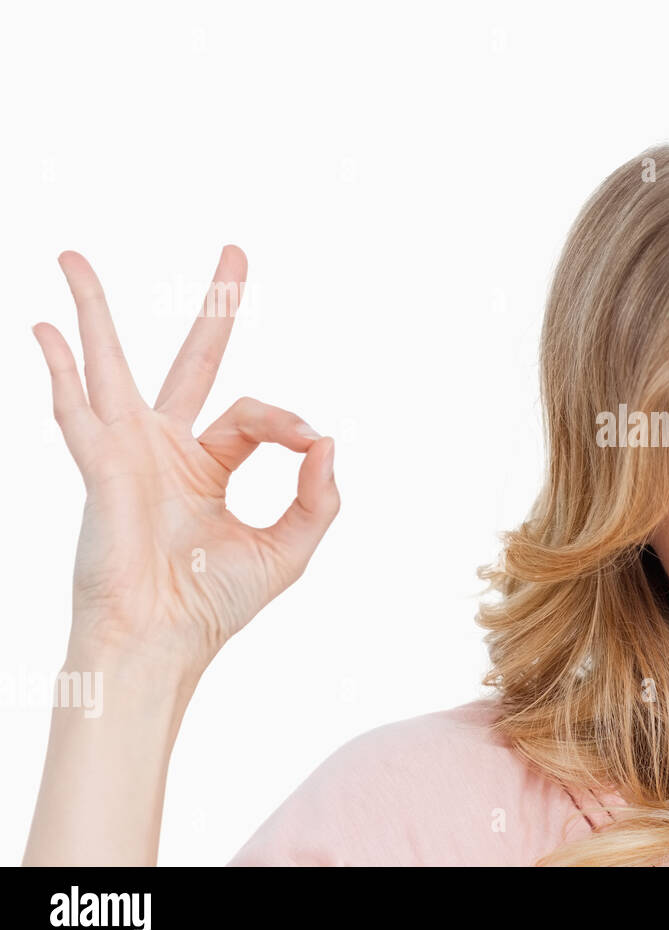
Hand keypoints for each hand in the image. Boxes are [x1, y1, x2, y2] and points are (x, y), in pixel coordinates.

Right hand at [32, 246, 339, 683]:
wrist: (160, 643)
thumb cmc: (213, 604)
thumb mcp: (289, 547)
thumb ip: (319, 496)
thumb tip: (327, 439)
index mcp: (207, 466)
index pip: (256, 416)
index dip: (288, 422)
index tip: (311, 444)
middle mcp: (165, 449)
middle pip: (192, 360)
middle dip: (215, 308)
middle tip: (237, 250)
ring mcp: (127, 453)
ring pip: (112, 366)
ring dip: (93, 312)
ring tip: (73, 256)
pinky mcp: (101, 468)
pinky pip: (76, 410)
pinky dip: (60, 370)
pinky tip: (45, 329)